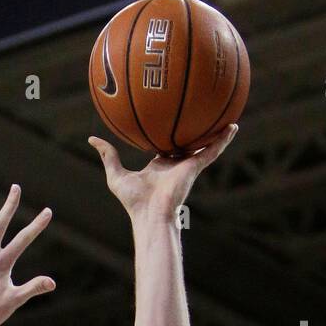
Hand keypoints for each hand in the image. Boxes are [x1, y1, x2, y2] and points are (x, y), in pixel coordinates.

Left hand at [89, 124, 237, 222]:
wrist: (150, 214)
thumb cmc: (134, 201)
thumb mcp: (116, 175)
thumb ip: (108, 157)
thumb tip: (92, 140)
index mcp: (159, 166)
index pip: (164, 146)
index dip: (166, 134)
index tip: (168, 120)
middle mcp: (175, 164)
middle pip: (185, 142)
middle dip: (191, 129)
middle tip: (197, 110)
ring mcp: (186, 165)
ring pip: (203, 144)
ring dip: (214, 131)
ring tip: (226, 115)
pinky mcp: (195, 167)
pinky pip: (212, 150)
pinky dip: (223, 140)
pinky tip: (233, 126)